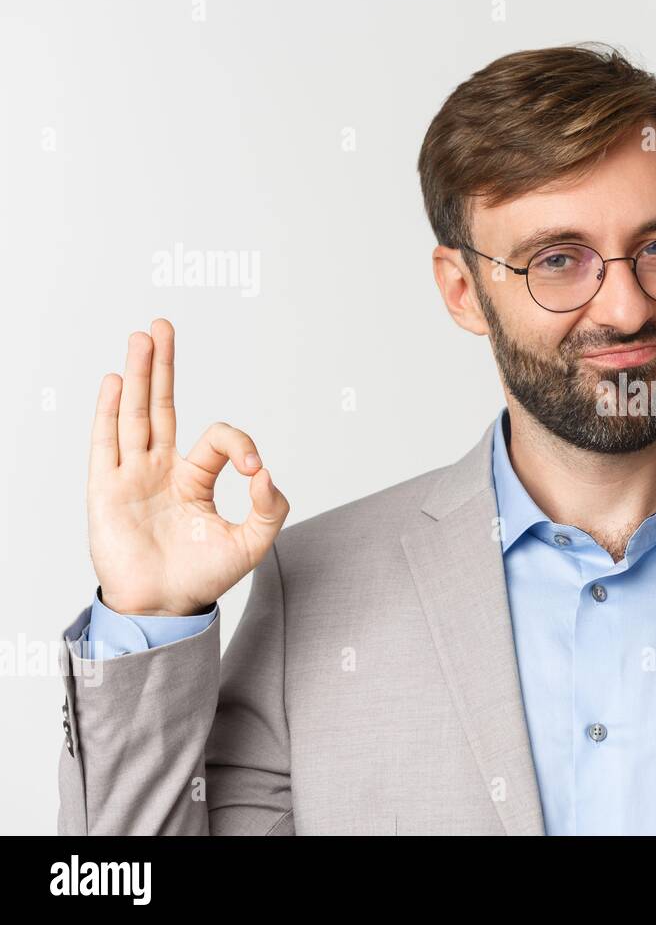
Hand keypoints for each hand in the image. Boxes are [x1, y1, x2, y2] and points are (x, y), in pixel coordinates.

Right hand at [87, 319, 289, 615]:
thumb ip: (270, 508)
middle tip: (162, 326)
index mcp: (194, 478)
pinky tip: (117, 382)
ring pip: (135, 416)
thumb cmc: (203, 577)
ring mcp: (132, 477)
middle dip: (162, 366)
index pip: (216, 439)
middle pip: (160, 407)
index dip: (240, 444)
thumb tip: (266, 473)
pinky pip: (108, 444)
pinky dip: (111, 412)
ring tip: (142, 337)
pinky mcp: (107, 491)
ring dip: (139, 375)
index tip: (254, 466)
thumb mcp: (253, 543)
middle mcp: (160, 470)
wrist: (165, 607)